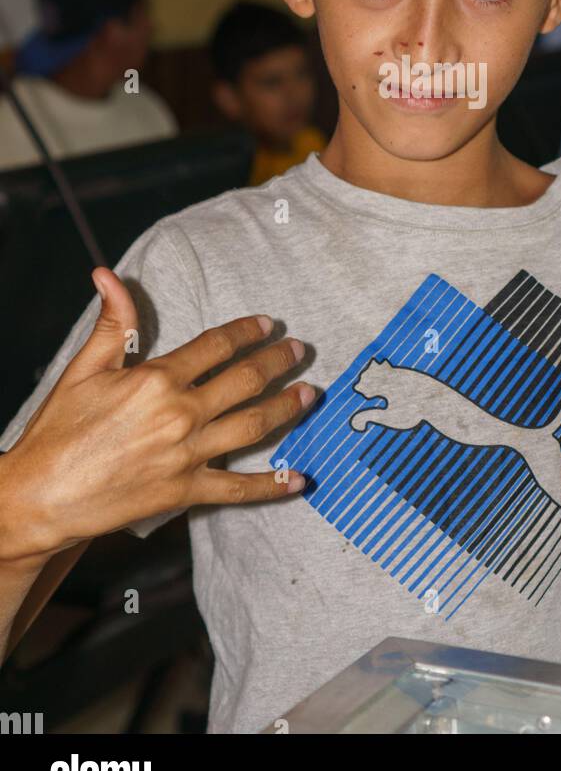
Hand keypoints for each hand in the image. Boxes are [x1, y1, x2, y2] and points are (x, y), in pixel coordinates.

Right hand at [0, 268, 314, 561]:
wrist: (40, 496)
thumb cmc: (58, 431)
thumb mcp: (83, 368)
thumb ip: (112, 322)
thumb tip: (108, 274)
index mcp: (156, 379)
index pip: (216, 345)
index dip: (246, 331)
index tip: (266, 324)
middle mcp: (180, 414)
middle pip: (245, 380)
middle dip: (278, 362)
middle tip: (299, 351)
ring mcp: (186, 454)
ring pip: (253, 426)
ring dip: (288, 408)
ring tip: (310, 395)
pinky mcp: (185, 491)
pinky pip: (239, 489)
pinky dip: (273, 485)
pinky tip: (301, 479)